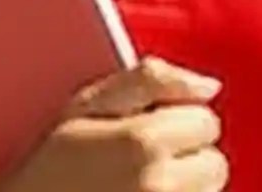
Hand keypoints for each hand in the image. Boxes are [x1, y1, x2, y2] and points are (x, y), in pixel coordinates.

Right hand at [0, 57, 228, 191]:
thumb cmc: (47, 165)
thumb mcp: (85, 105)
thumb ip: (151, 81)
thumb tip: (208, 87)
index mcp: (143, 142)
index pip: (206, 122)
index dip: (178, 121)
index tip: (147, 130)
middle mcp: (159, 184)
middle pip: (214, 164)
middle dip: (187, 159)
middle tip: (141, 163)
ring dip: (184, 189)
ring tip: (139, 187)